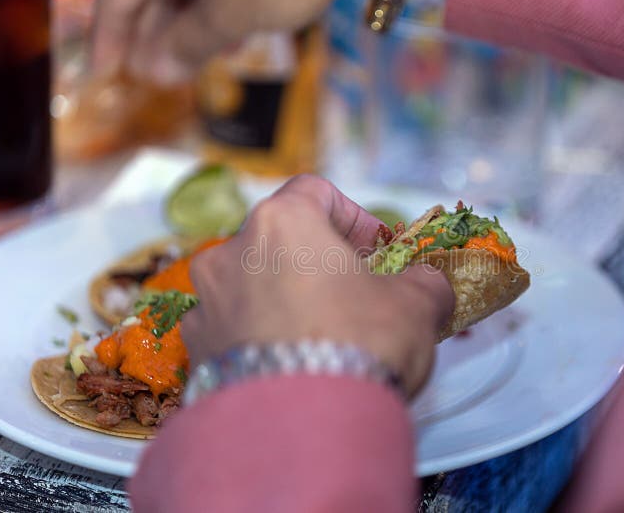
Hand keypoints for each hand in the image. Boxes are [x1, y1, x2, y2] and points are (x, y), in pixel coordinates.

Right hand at [92, 0, 344, 84]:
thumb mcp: (234, 14)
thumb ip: (191, 43)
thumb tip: (157, 72)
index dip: (109, 39)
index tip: (105, 72)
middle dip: (153, 33)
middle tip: (157, 75)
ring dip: (188, 22)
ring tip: (198, 61)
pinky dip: (216, 0)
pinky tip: (232, 30)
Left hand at [182, 175, 454, 396]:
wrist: (304, 431)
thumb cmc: (360, 345)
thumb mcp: (415, 306)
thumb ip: (423, 282)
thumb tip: (428, 285)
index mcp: (282, 222)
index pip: (315, 192)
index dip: (353, 216)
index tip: (377, 250)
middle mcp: (231, 253)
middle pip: (278, 239)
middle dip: (316, 262)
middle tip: (353, 294)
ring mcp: (206, 303)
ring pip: (250, 285)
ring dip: (282, 298)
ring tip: (319, 335)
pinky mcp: (195, 352)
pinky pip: (231, 330)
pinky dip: (256, 338)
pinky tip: (287, 366)